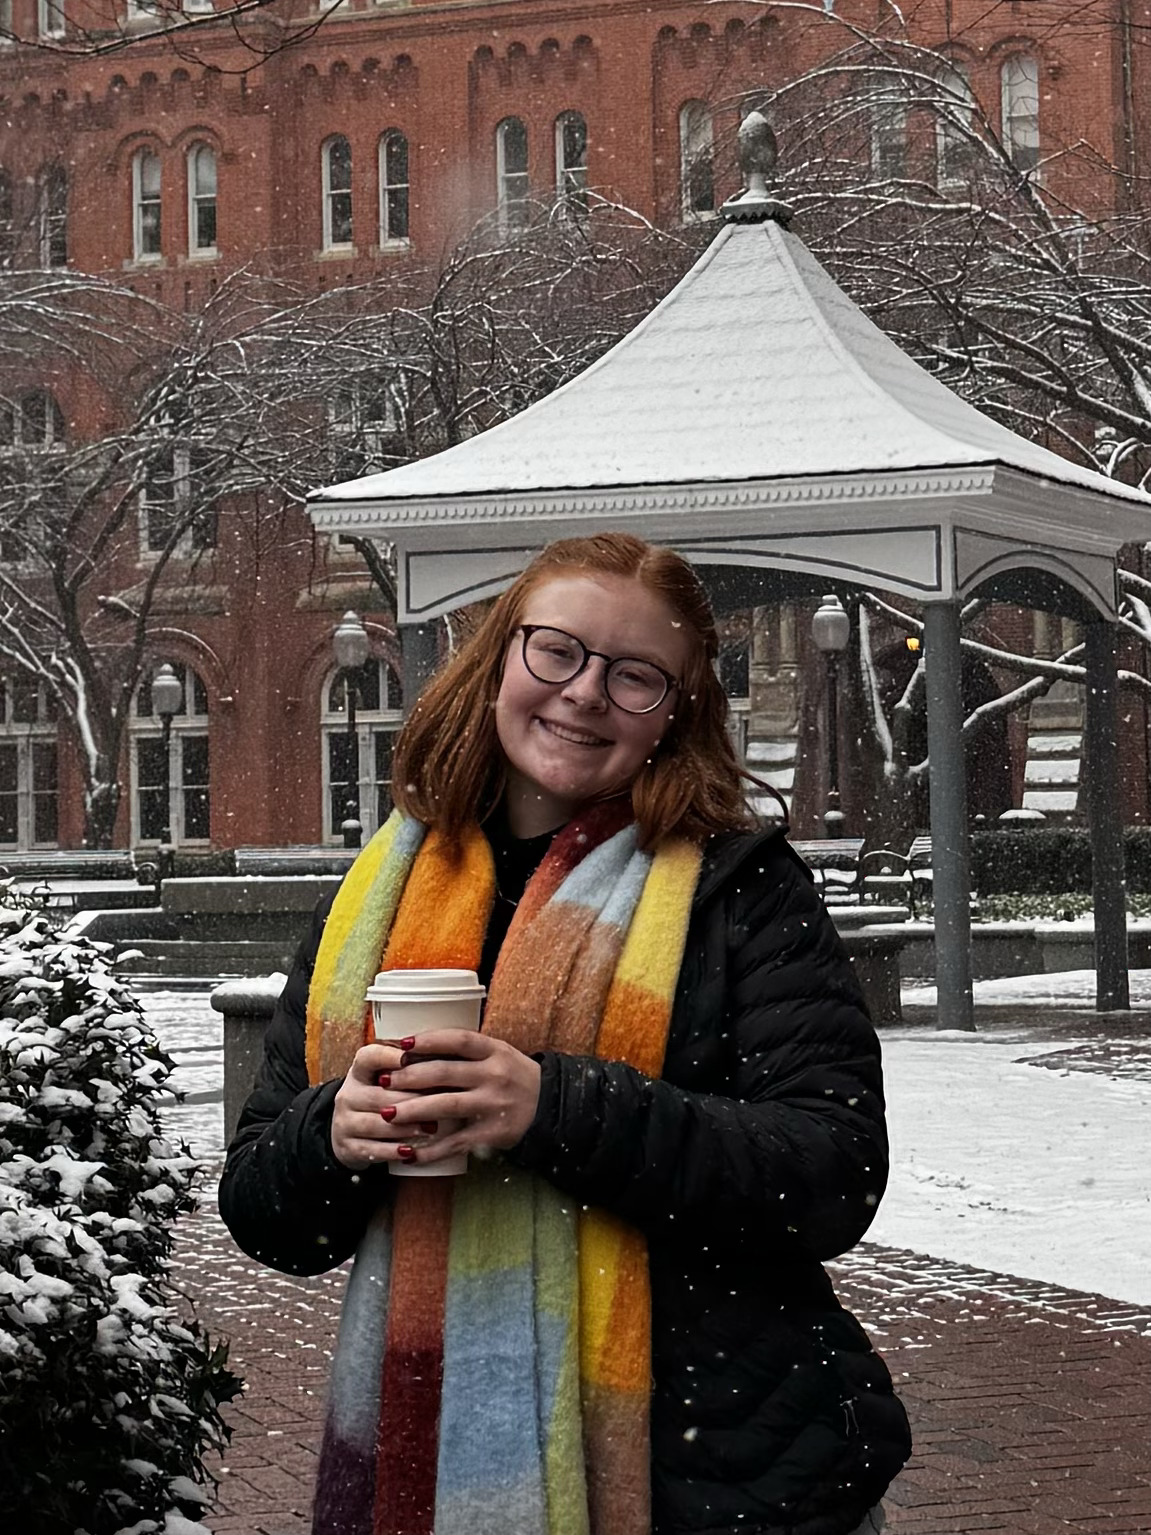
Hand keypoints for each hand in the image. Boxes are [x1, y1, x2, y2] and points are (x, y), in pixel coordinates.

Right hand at [330, 1040, 436, 1170]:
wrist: (350, 1131)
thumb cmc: (380, 1097)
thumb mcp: (386, 1079)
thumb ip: (409, 1070)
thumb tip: (445, 1063)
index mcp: (359, 1071)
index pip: (368, 1057)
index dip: (388, 1057)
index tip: (410, 1058)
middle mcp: (348, 1094)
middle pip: (378, 1096)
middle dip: (410, 1101)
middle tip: (439, 1104)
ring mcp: (345, 1122)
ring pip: (374, 1124)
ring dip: (404, 1127)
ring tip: (430, 1128)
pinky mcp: (348, 1147)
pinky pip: (370, 1150)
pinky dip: (392, 1151)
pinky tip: (411, 1151)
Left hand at [376, 1029, 541, 1168]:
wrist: (548, 1105)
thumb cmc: (513, 1075)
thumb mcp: (498, 1053)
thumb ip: (466, 1051)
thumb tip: (417, 1047)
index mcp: (495, 1051)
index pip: (458, 1040)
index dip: (428, 1040)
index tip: (401, 1044)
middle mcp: (494, 1076)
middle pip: (444, 1073)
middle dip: (408, 1077)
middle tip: (383, 1080)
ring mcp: (492, 1105)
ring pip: (445, 1106)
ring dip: (412, 1110)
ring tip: (387, 1114)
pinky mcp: (491, 1133)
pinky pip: (455, 1142)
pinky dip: (430, 1150)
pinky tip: (409, 1153)